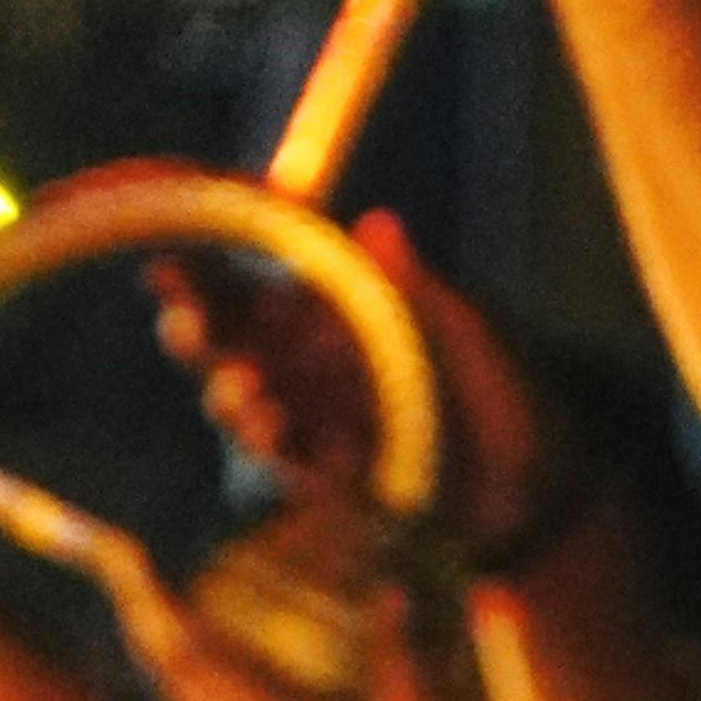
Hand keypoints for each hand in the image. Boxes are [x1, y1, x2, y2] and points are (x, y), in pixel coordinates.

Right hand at [158, 211, 570, 561]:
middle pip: (229, 342)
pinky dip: (289, 451)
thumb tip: (377, 221)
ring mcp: (313, 421)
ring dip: (237, 399)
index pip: (248, 284)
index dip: (202, 273)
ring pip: (248, 405)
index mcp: (326, 313)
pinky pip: (293, 463)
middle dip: (198, 332)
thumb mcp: (463, 331)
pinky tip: (293, 436)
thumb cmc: (497, 384)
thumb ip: (415, 287)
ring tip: (245, 390)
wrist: (534, 477)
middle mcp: (305, 364)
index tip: (165, 265)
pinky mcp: (331, 478)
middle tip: (185, 325)